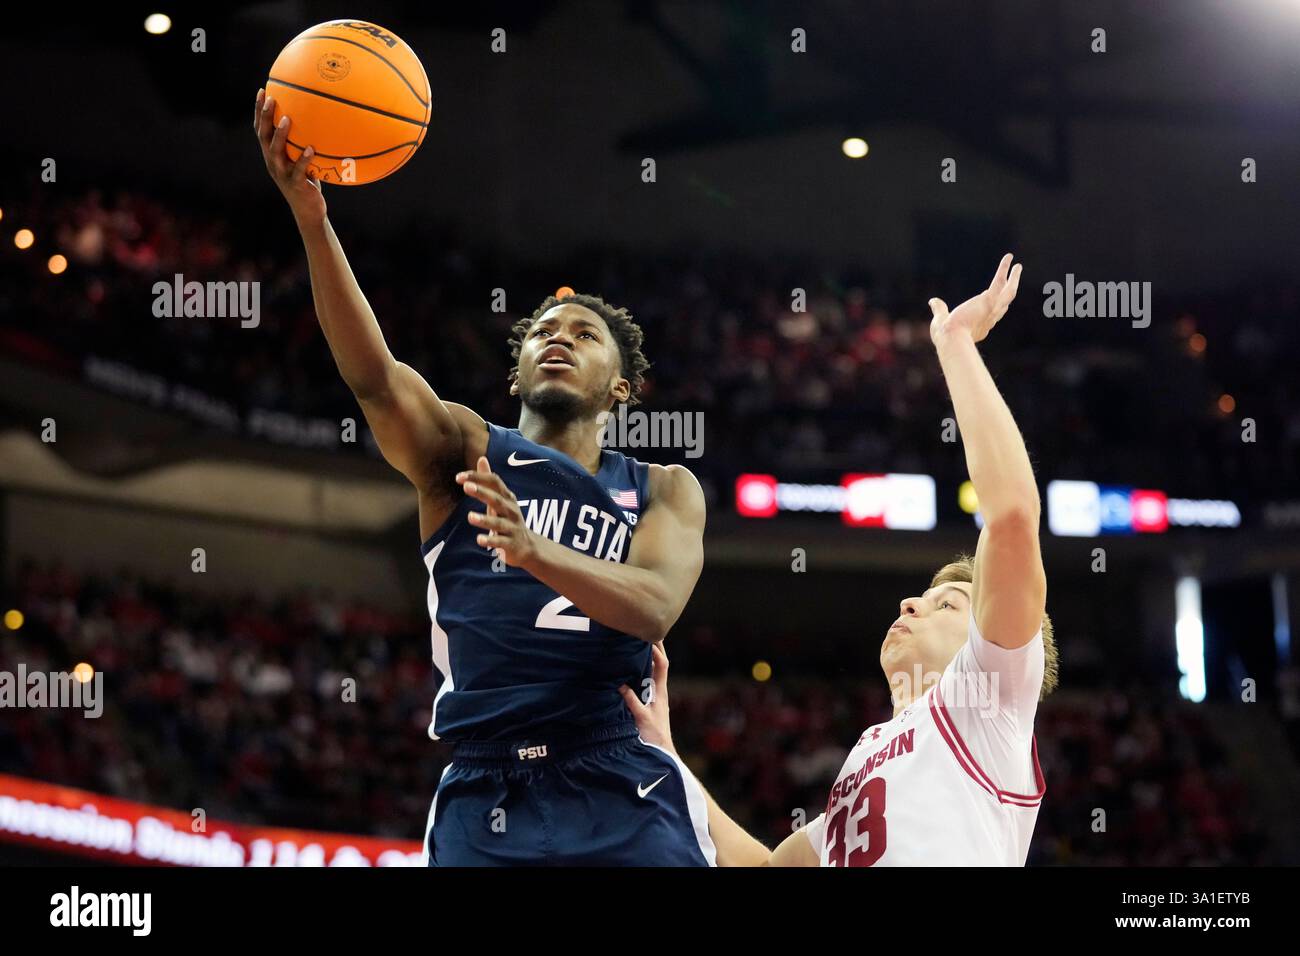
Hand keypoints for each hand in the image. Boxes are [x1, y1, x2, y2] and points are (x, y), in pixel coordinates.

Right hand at [254, 88, 326, 228]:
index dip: (258, 111)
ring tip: (287, 119)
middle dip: (264, 116)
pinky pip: (299, 170)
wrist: (309, 211)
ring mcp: (282, 174)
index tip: (262, 91)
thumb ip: (304, 144)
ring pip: (276, 152)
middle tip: (270, 98)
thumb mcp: (303, 161)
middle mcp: (273, 162)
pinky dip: (304, 159)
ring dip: (280, 135)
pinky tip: (311, 148)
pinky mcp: (295, 185)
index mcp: (272, 155)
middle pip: (263, 136)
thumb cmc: (308, 183)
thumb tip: (318, 122)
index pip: (261, 129)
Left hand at [457, 456, 539, 567]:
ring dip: (484, 519)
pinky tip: (479, 539)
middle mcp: (511, 510)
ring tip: (470, 517)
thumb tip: (482, 458)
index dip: (478, 477)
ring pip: (498, 522)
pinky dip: (491, 540)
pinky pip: (500, 542)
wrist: (528, 547)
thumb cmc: (508, 519)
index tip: (459, 477)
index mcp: (507, 498)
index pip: (494, 482)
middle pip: (497, 500)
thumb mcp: (500, 499)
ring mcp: (512, 528)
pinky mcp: (511, 543)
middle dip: (482, 493)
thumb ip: (489, 481)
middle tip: (466, 487)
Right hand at [619, 642, 675, 753]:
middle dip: (655, 648)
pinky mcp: (650, 703)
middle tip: (647, 630)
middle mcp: (660, 691)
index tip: (648, 636)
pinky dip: (641, 671)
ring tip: (638, 643)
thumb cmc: (654, 735)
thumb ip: (632, 701)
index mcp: (660, 691)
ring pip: (653, 672)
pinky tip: (632, 668)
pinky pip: (646, 682)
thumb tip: (620, 684)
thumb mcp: (642, 718)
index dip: (657, 650)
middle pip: (659, 664)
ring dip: (648, 657)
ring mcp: (655, 696)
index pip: (662, 665)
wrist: (661, 752)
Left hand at [929, 253, 1022, 346]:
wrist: (951, 337)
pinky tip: (1008, 257)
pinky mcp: (990, 300)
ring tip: (1017, 266)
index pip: (992, 314)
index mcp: (980, 326)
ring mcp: (992, 309)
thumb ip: (940, 309)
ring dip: (1014, 278)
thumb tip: (933, 301)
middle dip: (1010, 290)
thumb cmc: (944, 334)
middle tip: (1014, 279)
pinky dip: (1004, 268)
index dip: (996, 307)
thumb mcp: (941, 320)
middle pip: (1006, 303)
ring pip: (1009, 292)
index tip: (993, 297)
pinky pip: (1000, 281)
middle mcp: (990, 318)